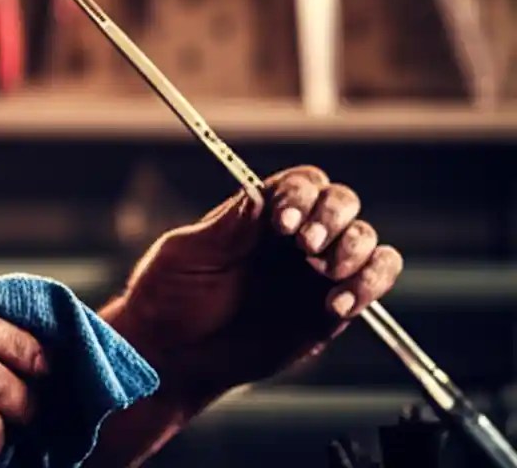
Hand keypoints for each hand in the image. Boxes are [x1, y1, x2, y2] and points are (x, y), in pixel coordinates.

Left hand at [109, 165, 403, 403]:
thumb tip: (258, 196)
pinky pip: (371, 285)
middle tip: (307, 246)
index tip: (284, 221)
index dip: (301, 195)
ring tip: (327, 273)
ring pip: (366, 240)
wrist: (175, 354)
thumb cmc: (168, 297)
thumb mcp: (185, 256)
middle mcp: (293, 238)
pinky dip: (369, 287)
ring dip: (356, 250)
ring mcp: (316, 272)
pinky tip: (337, 305)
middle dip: (333, 217)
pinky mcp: (331, 310)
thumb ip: (225, 228)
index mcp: (258, 216)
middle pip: (342, 202)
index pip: (301, 184)